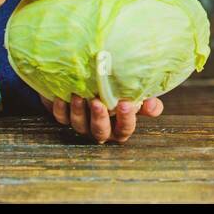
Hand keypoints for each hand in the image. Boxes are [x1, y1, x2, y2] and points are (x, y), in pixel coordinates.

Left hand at [40, 93, 164, 144]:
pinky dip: (60, 108)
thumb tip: (152, 105)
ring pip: (79, 125)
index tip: (126, 103)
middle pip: (100, 132)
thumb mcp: (135, 96)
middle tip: (98, 102)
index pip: (124, 129)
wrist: (94, 81)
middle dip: (98, 118)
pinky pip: (61, 117)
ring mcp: (82, 124)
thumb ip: (147, 101)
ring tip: (79, 96)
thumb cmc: (120, 90)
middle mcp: (100, 129)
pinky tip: (62, 96)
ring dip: (78, 111)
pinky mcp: (65, 116)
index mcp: (119, 127)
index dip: (125, 119)